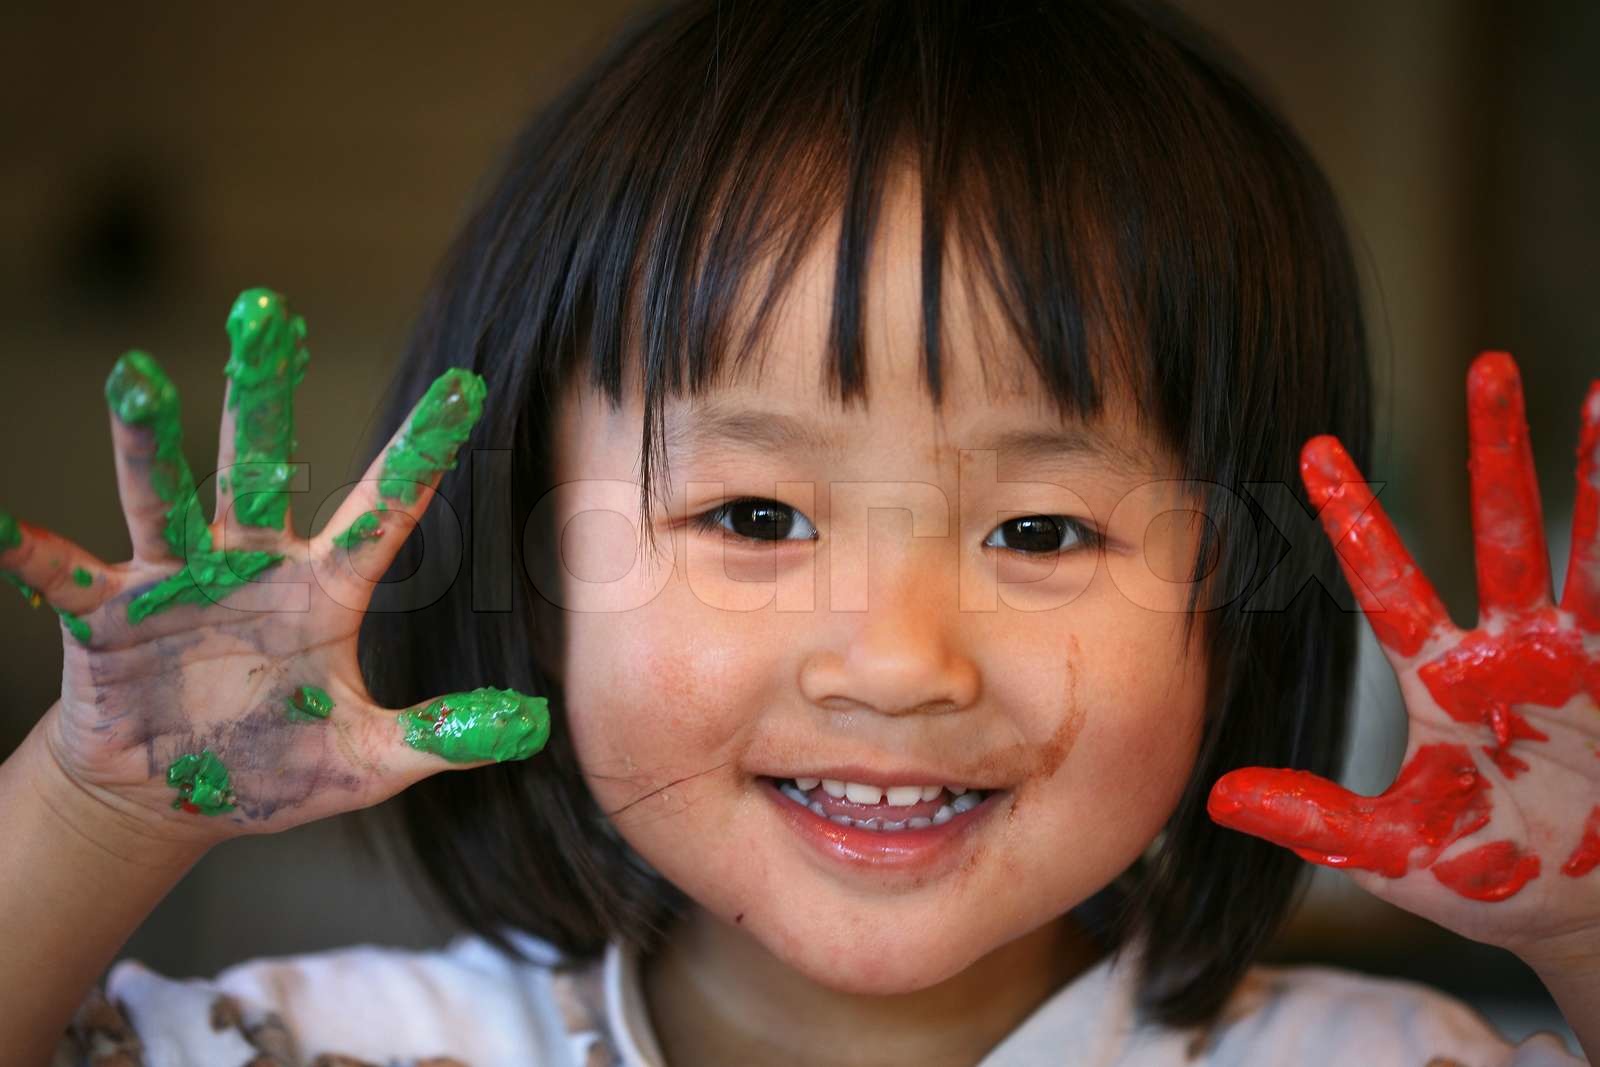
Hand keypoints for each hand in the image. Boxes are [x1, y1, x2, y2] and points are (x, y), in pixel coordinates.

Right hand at [0, 287, 548, 847]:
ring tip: (137, 377)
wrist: (173, 796)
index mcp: (322, 591)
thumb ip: (440, 735)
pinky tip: (8, 526)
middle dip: (262, 392)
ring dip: (148, 443)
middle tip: (265, 310)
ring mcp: (174, 581)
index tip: (465, 384)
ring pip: (163, 496)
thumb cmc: (276, 766)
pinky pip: (64, 574)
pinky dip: (33, 551)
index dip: (419, 450)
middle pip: (258, 466)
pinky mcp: (105, 613)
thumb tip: (534, 725)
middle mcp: (249, 564)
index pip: (382, 511)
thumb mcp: (364, 759)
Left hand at [1207, 351, 1598, 959]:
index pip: (1389, 582)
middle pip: (1503, 531)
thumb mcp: (1395, 850)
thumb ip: (1317, 821)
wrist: (1584, 914)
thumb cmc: (1487, 877)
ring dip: (1595, 475)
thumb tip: (1218, 797)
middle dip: (1497, 450)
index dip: (1357, 517)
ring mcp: (1579, 663)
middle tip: (1488, 363)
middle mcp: (1513, 652)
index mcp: (1443, 678)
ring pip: (1590, 549)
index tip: (1316, 447)